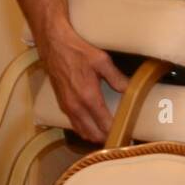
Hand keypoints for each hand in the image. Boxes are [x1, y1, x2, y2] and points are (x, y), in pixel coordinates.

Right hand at [37, 25, 130, 143]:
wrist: (54, 46)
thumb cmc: (78, 51)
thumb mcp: (102, 62)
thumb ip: (117, 78)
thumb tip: (130, 90)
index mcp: (88, 97)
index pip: (104, 125)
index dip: (117, 133)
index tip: (128, 136)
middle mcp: (76, 107)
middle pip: (93, 134)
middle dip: (107, 138)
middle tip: (121, 137)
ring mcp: (67, 107)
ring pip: (82, 131)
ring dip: (95, 136)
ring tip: (109, 134)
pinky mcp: (62, 104)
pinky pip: (74, 124)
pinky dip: (84, 129)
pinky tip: (93, 126)